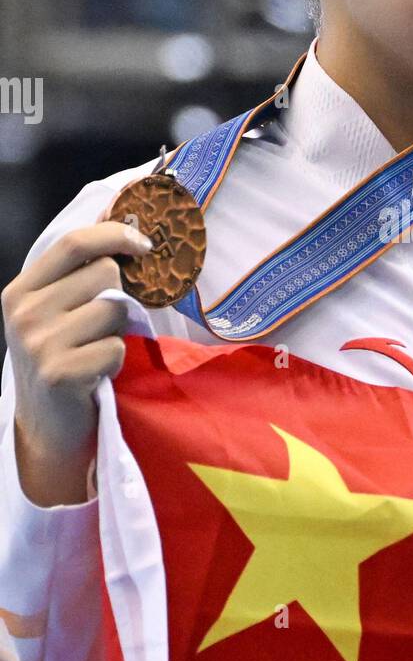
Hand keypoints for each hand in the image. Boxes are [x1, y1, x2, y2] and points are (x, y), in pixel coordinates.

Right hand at [2, 216, 151, 504]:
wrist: (47, 429)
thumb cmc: (60, 362)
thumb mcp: (52, 314)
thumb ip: (76, 277)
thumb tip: (129, 231)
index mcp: (20, 291)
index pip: (73, 243)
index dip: (114, 234)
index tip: (144, 243)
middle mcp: (24, 312)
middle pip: (105, 274)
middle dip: (121, 295)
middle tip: (105, 324)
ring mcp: (40, 343)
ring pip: (115, 310)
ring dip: (118, 331)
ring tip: (96, 350)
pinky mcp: (60, 372)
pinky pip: (116, 347)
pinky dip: (115, 360)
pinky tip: (96, 372)